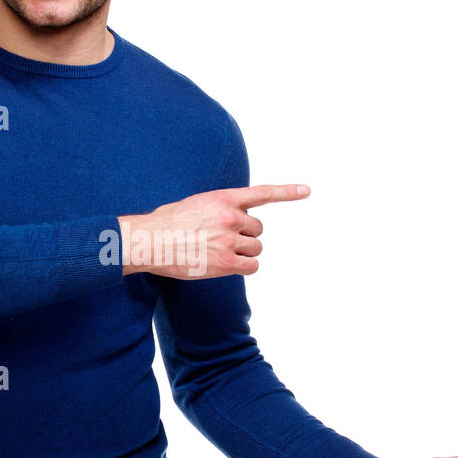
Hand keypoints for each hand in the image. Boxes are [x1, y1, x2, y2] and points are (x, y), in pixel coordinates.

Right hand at [118, 183, 310, 279]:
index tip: (307, 191)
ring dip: (243, 252)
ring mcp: (230, 240)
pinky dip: (244, 267)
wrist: (149, 242)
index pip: (262, 193)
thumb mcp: (195, 204)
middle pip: (258, 229)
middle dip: (246, 235)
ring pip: (255, 248)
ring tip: (218, 252)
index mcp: (223, 198)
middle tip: (222, 240)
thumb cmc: (166, 223)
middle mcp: (231, 217)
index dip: (287, 192)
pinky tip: (226, 265)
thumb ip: (219, 208)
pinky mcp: (226, 263)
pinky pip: (251, 266)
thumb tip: (233, 221)